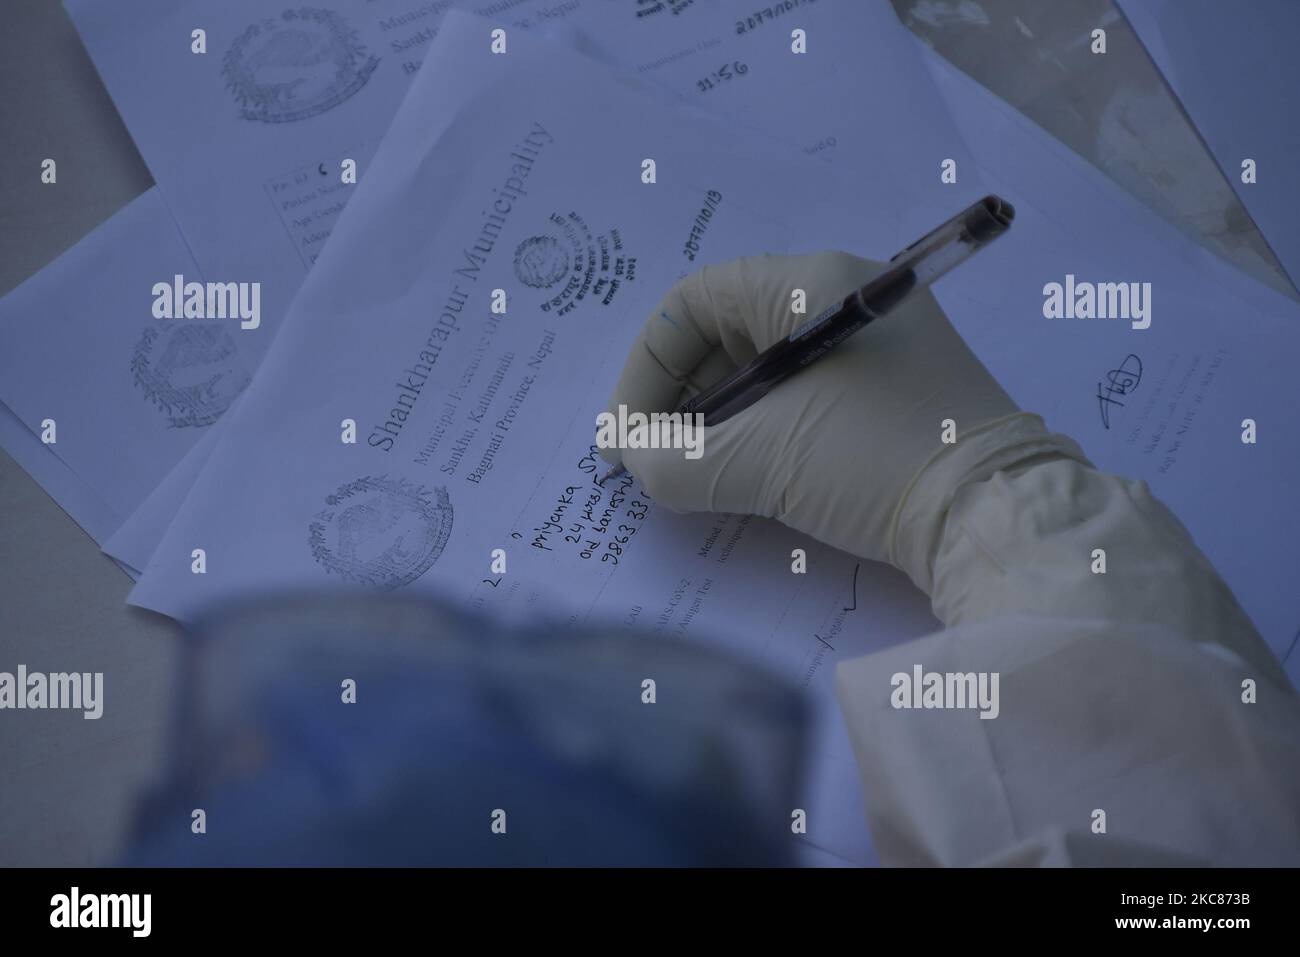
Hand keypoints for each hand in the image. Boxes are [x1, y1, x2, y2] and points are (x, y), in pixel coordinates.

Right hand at [601, 251, 1044, 569]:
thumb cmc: (875, 462)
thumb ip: (674, 461)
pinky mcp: (891, 389)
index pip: (691, 304)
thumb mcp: (763, 463)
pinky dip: (762, 432)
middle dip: (679, 400)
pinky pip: (802, 395)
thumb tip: (633, 458)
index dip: (644, 371)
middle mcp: (842, 295)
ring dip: (717, 422)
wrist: (1000, 517)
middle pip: (725, 333)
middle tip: (655, 461)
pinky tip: (747, 477)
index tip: (626, 438)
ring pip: (763, 369)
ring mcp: (873, 342)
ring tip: (695, 476)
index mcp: (811, 283)